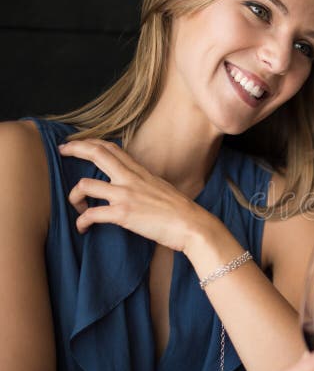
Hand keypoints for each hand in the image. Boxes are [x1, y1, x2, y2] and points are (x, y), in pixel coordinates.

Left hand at [59, 139, 218, 251]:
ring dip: (74, 196)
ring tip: (77, 207)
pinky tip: (82, 228)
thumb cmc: (182, 212)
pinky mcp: (123, 214)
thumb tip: (138, 190)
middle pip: (97, 153)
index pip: (113, 148)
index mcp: (141, 172)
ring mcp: (126, 195)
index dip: (92, 142)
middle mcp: (131, 179)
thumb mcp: (162, 189)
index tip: (80, 144)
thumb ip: (146, 185)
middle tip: (62, 151)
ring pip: (85, 184)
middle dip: (75, 148)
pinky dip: (81, 221)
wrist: (193, 226)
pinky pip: (91, 214)